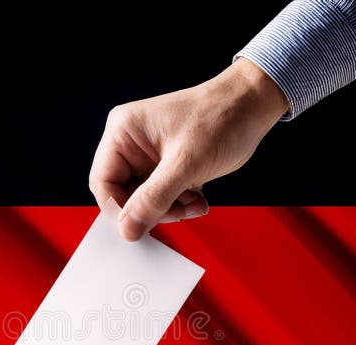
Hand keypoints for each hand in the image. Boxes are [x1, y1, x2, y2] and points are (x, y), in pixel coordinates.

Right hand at [89, 58, 288, 240]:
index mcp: (123, 132)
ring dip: (170, 209)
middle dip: (151, 209)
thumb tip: (127, 228)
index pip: (103, 183)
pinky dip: (179, 204)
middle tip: (177, 214)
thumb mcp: (186, 163)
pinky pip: (162, 196)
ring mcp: (148, 154)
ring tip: (193, 205)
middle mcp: (131, 143)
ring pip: (144, 199)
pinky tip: (198, 200)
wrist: (252, 105)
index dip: (119, 210)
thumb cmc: (221, 117)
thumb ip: (153, 199)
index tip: (139, 226)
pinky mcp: (165, 164)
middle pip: (123, 194)